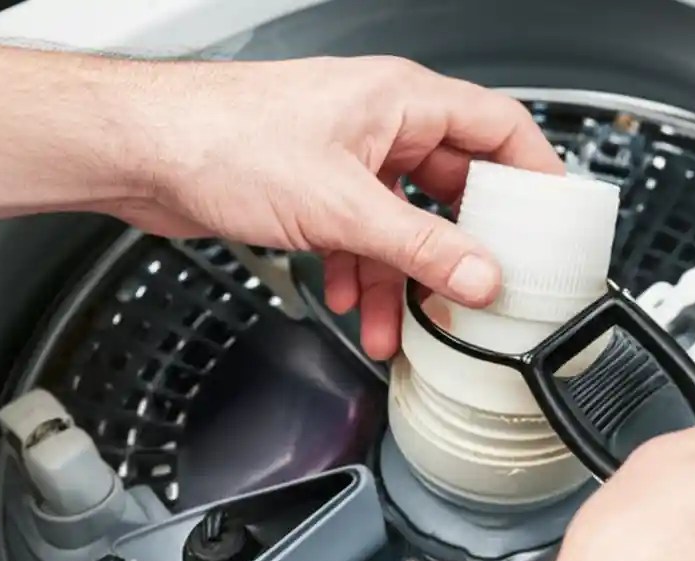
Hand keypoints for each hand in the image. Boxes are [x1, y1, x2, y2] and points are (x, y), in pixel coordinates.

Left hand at [111, 56, 564, 359]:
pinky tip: (347, 300)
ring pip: (400, 223)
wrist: (141, 151)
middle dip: (459, 248)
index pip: (498, 128)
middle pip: (450, 188)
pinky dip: (358, 271)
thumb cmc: (222, 137)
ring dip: (400, 277)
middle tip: (481, 290)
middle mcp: (379, 124)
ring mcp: (345, 157)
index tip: (553, 222)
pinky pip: (358, 236)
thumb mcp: (341, 205)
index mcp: (401, 100)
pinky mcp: (312, 189)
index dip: (534, 174)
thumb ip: (419, 247)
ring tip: (400, 325)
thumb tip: (480, 275)